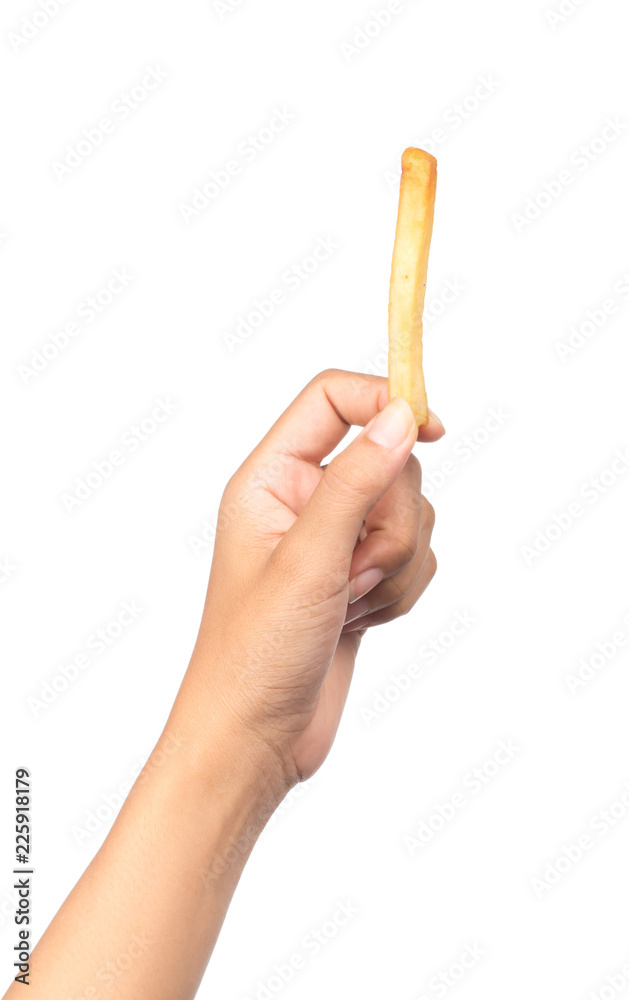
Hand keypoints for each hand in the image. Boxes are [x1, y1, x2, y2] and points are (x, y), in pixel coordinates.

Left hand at [179, 371, 443, 794]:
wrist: (255, 738)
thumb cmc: (255, 652)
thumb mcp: (307, 559)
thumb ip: (356, 482)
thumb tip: (401, 417)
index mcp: (271, 479)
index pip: (333, 399)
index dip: (386, 400)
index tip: (433, 429)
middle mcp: (303, 500)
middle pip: (388, 461)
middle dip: (389, 522)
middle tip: (352, 571)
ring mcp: (334, 541)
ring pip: (411, 514)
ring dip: (395, 566)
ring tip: (349, 605)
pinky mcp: (360, 577)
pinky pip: (416, 557)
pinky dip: (400, 592)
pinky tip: (360, 622)